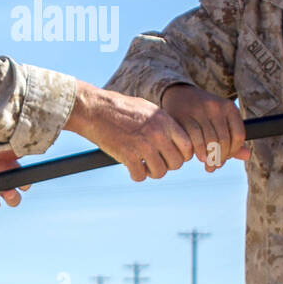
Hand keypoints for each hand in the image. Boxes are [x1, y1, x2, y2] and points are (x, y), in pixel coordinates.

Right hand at [64, 82, 193, 180]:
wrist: (95, 109)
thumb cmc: (120, 108)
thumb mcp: (148, 109)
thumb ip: (163, 124)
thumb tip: (176, 139)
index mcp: (165, 121)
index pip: (187, 146)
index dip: (182, 155)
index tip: (171, 156)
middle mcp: (157, 134)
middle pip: (176, 163)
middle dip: (167, 165)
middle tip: (156, 161)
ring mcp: (143, 145)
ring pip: (160, 172)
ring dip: (152, 172)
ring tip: (144, 165)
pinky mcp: (127, 156)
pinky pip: (140, 176)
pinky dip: (136, 175)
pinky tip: (131, 168)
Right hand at [160, 84, 250, 171]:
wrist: (179, 95)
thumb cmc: (204, 112)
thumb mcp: (221, 119)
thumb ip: (233, 137)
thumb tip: (247, 155)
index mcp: (229, 107)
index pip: (238, 136)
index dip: (233, 152)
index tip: (225, 158)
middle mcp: (216, 107)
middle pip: (223, 141)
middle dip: (220, 158)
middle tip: (214, 166)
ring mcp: (200, 111)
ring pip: (209, 142)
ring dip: (209, 158)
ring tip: (207, 164)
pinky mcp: (184, 116)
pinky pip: (194, 140)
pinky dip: (197, 152)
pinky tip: (195, 156)